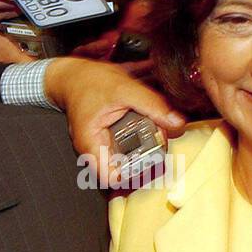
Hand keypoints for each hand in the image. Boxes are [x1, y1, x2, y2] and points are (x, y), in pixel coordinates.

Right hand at [45, 57, 185, 185]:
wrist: (74, 74)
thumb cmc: (88, 81)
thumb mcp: (123, 88)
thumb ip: (152, 105)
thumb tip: (177, 122)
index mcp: (92, 144)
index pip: (112, 177)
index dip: (134, 173)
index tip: (151, 158)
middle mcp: (96, 149)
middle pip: (126, 168)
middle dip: (147, 155)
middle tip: (160, 138)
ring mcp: (103, 145)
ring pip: (130, 156)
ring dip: (148, 144)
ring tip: (158, 128)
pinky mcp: (110, 137)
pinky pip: (130, 144)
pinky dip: (143, 134)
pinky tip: (151, 121)